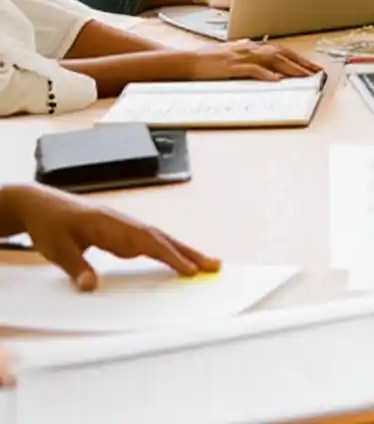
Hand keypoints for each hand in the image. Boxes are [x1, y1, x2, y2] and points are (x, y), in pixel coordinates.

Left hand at [3, 184, 219, 290]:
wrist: (39, 204)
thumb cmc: (49, 224)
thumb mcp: (56, 248)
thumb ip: (76, 268)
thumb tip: (92, 287)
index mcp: (111, 224)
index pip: (148, 242)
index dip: (171, 256)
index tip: (190, 270)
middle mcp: (124, 224)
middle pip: (163, 238)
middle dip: (190, 252)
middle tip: (215, 265)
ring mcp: (124, 228)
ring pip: (160, 239)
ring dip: (183, 251)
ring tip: (206, 264)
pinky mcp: (121, 233)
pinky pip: (150, 242)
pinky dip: (167, 251)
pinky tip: (176, 260)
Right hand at [188, 41, 322, 81]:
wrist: (187, 61)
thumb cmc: (209, 61)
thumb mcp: (234, 56)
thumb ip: (251, 59)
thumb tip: (268, 68)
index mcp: (251, 46)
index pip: (281, 50)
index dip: (298, 58)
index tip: (312, 67)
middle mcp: (249, 48)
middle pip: (281, 53)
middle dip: (301, 63)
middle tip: (317, 72)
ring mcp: (241, 56)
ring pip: (272, 60)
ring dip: (290, 68)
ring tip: (304, 76)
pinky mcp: (231, 66)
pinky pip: (252, 69)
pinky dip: (265, 74)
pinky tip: (276, 79)